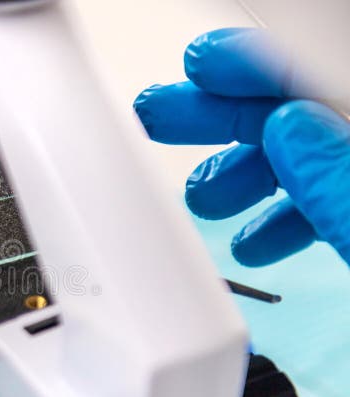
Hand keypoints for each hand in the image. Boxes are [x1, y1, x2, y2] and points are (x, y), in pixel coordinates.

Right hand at [133, 27, 349, 266]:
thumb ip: (332, 174)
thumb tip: (284, 129)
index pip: (311, 67)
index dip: (248, 60)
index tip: (197, 63)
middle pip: (291, 108)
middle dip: (218, 115)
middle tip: (159, 116)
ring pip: (297, 160)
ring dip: (237, 177)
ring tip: (200, 198)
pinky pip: (316, 202)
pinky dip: (274, 220)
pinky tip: (249, 241)